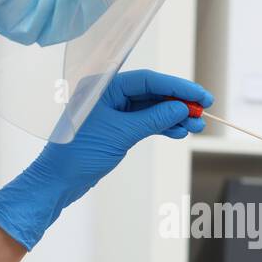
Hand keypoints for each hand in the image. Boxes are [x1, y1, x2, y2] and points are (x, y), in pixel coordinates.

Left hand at [0, 69, 211, 249]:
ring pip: (151, 109)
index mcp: (103, 87)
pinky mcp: (116, 128)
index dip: (177, 87)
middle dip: (179, 102)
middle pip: (152, 92)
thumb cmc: (79, 154)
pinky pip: (145, 123)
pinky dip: (162, 127)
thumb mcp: (121, 134)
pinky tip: (179, 132)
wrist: (58, 182)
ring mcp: (112, 112)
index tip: (200, 96)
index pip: (147, 80)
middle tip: (203, 111)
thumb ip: (153, 119)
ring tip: (196, 126)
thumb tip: (180, 108)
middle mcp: (108, 94)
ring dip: (174, 117)